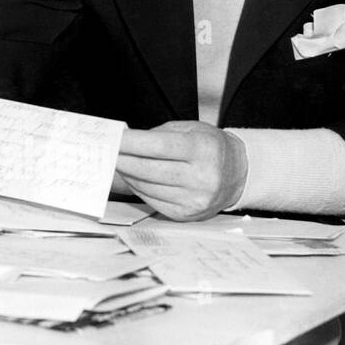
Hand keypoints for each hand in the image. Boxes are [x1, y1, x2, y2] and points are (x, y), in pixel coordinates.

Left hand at [116, 121, 247, 220]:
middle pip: (148, 169)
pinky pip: (151, 200)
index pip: (159, 146)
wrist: (237, 175)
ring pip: (146, 186)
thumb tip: (126, 141)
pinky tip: (133, 177)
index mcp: (203, 150)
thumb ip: (159, 134)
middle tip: (107, 151)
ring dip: (127, 174)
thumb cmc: (211, 149)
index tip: (113, 138)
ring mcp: (193, 199)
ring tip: (118, 162)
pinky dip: (138, 188)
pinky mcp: (185, 214)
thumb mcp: (192, 130)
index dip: (131, 142)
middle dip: (123, 159)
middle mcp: (201, 177)